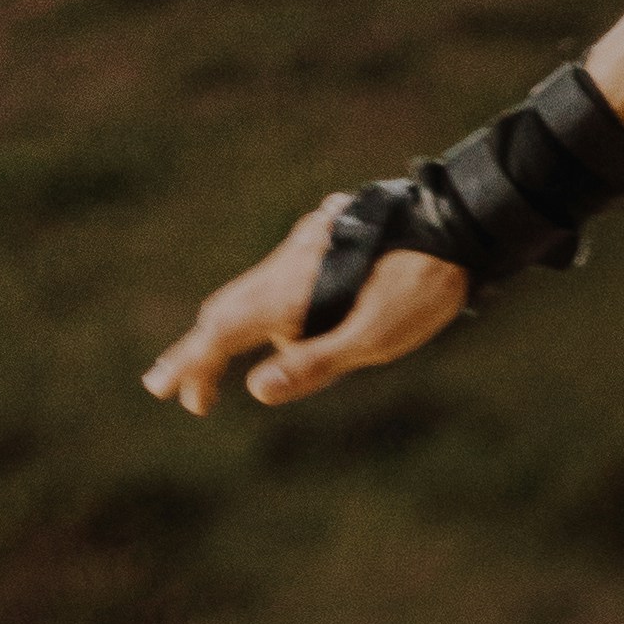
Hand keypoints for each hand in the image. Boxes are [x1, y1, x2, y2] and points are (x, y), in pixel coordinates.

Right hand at [141, 199, 468, 418]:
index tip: (166, 391)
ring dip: (232, 335)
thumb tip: (257, 390)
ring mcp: (303, 252)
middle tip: (186, 396)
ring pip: (251, 296)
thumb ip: (314, 365)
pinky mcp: (320, 247)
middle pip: (226, 311)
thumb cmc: (422, 289)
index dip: (191, 363)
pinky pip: (277, 285)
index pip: (223, 331)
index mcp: (292, 291)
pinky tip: (287, 335)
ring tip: (228, 377)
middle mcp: (287, 265)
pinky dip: (263, 315)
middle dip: (201, 354)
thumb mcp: (374, 339)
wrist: (457, 228)